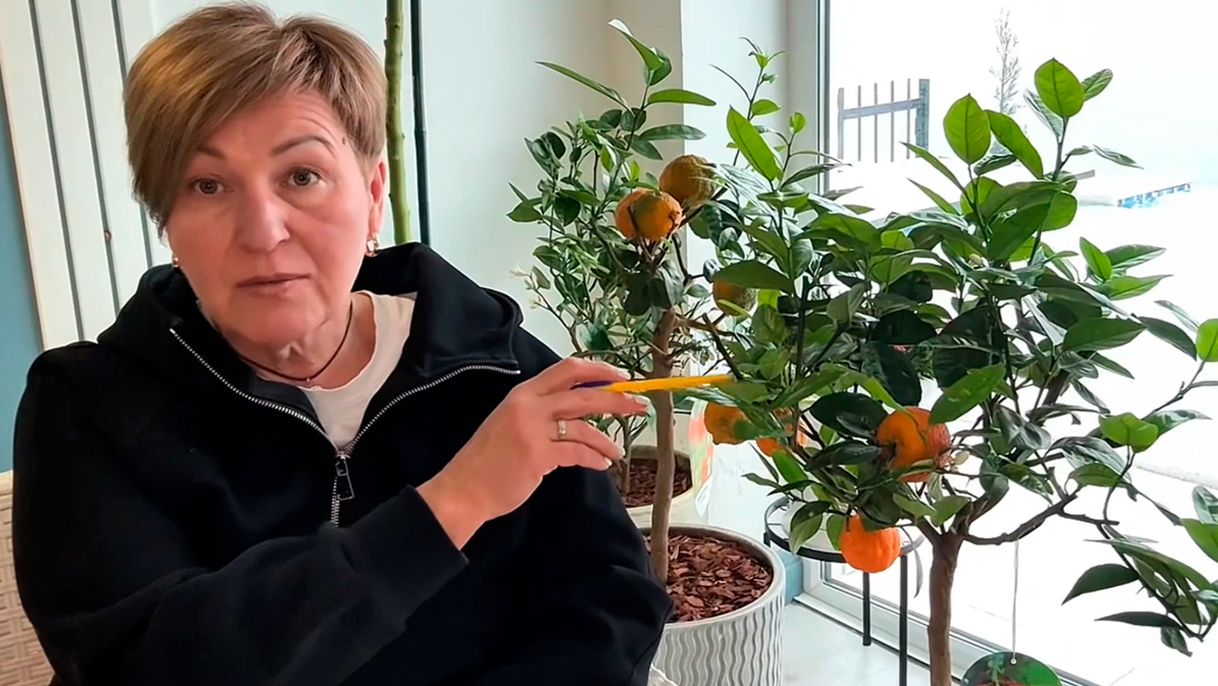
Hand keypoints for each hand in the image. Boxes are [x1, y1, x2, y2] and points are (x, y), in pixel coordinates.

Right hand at [419, 358, 646, 547]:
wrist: (464, 488)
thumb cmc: (490, 458)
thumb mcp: (512, 421)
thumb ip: (543, 410)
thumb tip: (585, 406)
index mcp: (523, 393)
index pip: (567, 369)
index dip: (599, 370)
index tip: (620, 377)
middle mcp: (529, 405)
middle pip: (584, 395)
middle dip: (617, 399)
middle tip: (639, 406)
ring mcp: (533, 430)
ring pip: (585, 427)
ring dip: (606, 440)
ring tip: (616, 451)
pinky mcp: (538, 456)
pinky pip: (578, 453)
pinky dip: (594, 458)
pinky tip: (601, 464)